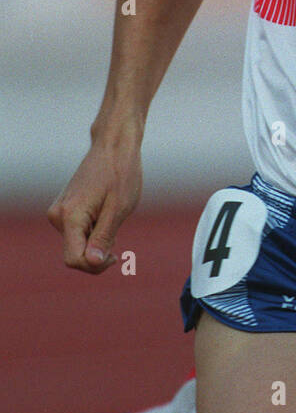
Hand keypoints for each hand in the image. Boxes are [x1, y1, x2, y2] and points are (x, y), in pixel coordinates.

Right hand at [48, 130, 141, 273]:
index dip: (95, 265)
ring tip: (111, 218)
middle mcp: (57, 216)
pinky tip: (104, 216)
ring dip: (96, 241)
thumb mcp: (119, 209)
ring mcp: (58, 213)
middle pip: (75, 255)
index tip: (116, 255)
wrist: (113, 147)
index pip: (74, 259)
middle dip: (97, 253)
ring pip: (77, 245)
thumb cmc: (121, 174)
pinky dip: (92, 233)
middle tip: (118, 236)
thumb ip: (104, 237)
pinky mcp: (63, 211)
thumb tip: (92, 262)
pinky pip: (77, 234)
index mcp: (70, 216)